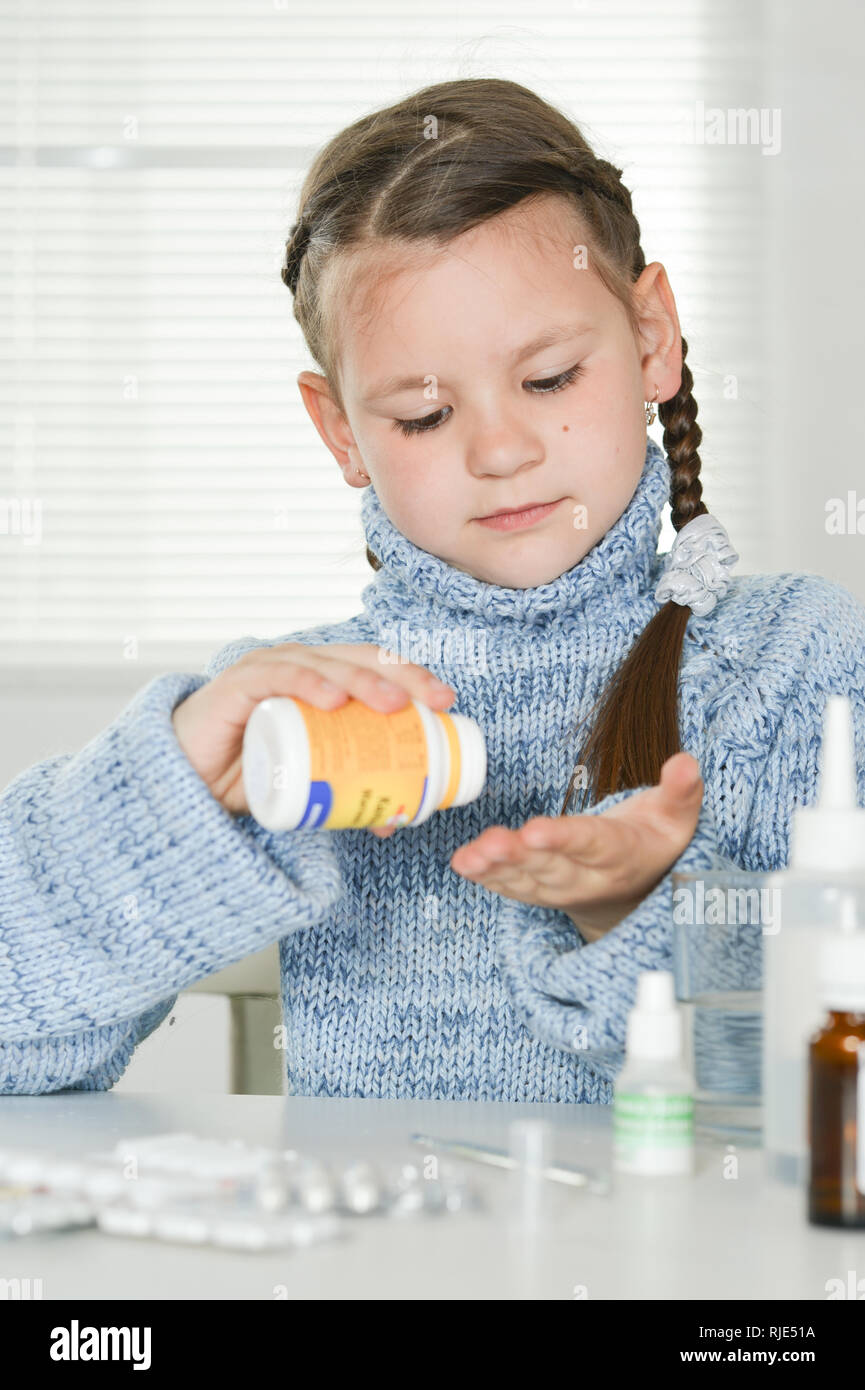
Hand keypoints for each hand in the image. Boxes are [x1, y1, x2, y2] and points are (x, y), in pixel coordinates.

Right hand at [171, 641, 454, 816]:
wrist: (183, 785)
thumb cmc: (246, 775)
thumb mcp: (306, 784)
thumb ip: (344, 794)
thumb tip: (395, 818)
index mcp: (318, 680)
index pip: (372, 666)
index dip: (412, 676)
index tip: (447, 703)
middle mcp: (297, 667)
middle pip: (359, 660)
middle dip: (402, 677)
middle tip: (435, 702)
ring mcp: (267, 671)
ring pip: (325, 665)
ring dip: (364, 681)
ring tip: (394, 705)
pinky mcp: (237, 687)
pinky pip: (278, 678)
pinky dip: (308, 685)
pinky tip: (334, 700)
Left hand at [449, 752, 703, 940]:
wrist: (640, 892)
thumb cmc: (653, 841)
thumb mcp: (677, 818)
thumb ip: (681, 791)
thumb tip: (685, 762)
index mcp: (622, 856)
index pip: (592, 845)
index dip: (565, 839)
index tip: (536, 830)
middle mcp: (589, 879)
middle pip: (552, 868)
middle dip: (521, 856)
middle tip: (493, 842)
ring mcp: (561, 891)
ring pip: (526, 881)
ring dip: (496, 869)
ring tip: (470, 855)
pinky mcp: (539, 893)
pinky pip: (511, 888)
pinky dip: (486, 877)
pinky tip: (463, 862)